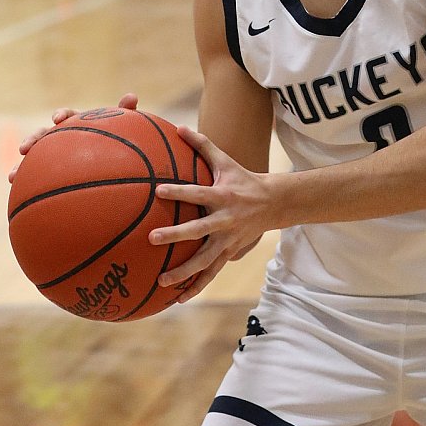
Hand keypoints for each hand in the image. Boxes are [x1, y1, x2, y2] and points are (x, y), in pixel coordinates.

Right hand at [7, 93, 137, 181]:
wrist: (113, 166)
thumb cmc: (118, 142)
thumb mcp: (123, 129)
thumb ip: (125, 113)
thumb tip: (131, 96)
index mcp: (78, 124)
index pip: (67, 115)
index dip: (61, 115)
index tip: (57, 120)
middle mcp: (62, 139)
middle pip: (43, 136)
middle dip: (33, 140)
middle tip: (25, 148)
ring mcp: (55, 157)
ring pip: (35, 161)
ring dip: (21, 167)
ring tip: (12, 176)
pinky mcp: (53, 176)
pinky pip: (39, 182)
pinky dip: (30, 189)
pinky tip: (21, 201)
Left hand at [150, 126, 271, 302]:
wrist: (273, 203)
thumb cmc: (243, 179)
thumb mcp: (226, 161)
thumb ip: (202, 145)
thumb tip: (178, 127)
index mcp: (222, 196)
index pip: (198, 193)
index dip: (179, 191)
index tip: (158, 190)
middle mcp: (225, 220)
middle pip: (198, 230)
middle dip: (175, 236)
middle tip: (152, 239)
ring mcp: (227, 240)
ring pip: (205, 261)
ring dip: (184, 272)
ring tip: (162, 281)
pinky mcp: (229, 254)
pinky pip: (211, 274)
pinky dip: (196, 287)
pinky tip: (178, 298)